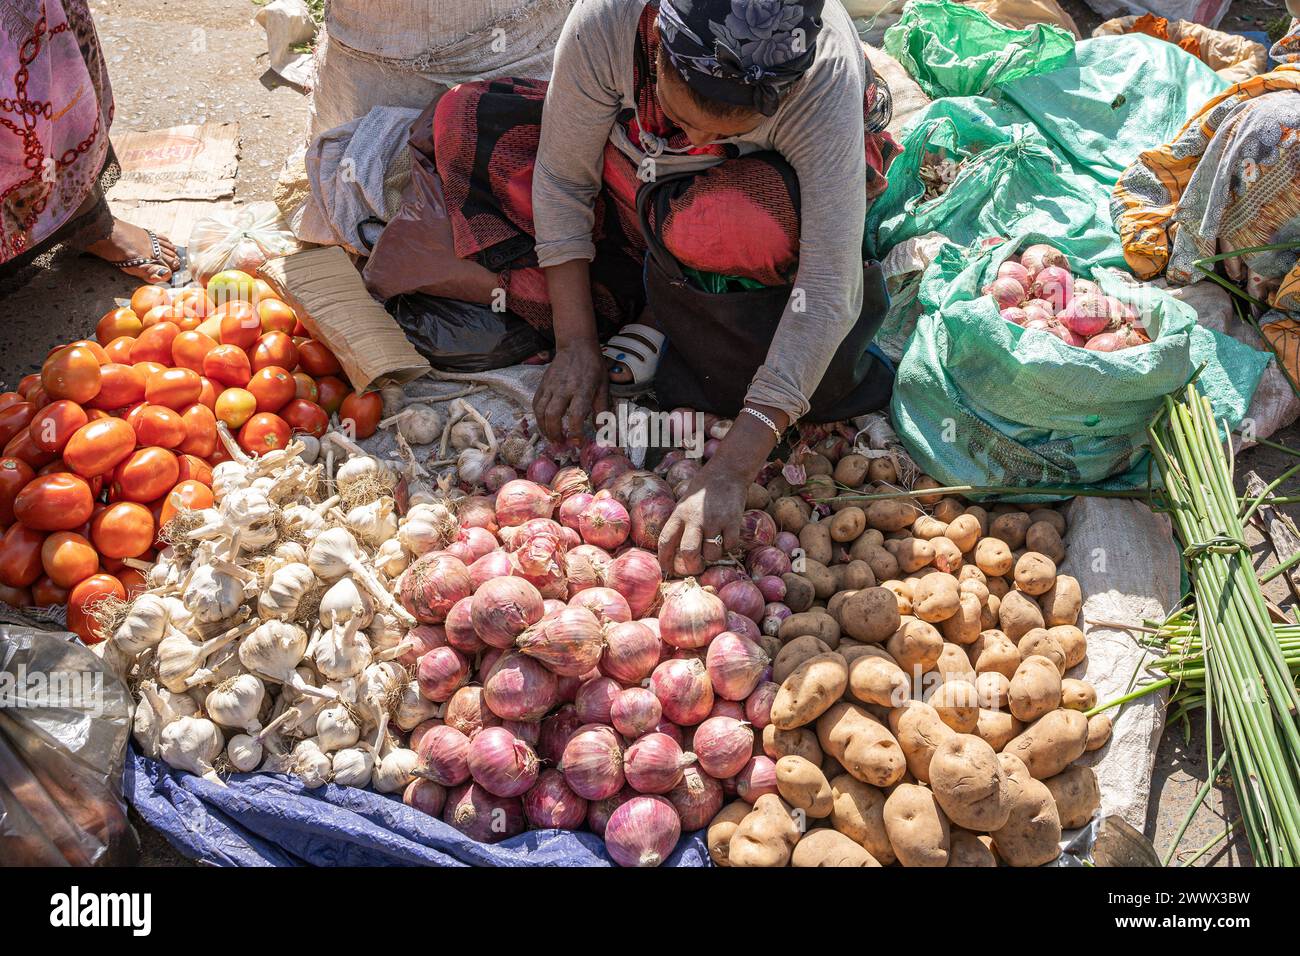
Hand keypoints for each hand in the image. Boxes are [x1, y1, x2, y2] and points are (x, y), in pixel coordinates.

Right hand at [533, 340, 607, 441]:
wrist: (576, 346)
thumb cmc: (593, 367)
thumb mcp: (604, 386)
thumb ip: (602, 408)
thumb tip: (601, 430)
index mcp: (582, 389)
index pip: (575, 414)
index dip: (575, 432)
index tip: (577, 442)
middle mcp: (564, 388)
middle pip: (552, 415)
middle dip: (554, 433)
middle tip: (560, 444)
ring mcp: (550, 386)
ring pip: (540, 411)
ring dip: (544, 428)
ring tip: (551, 438)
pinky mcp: (543, 384)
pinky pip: (535, 403)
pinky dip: (538, 417)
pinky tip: (545, 424)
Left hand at [657, 462, 748, 576]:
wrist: (727, 472)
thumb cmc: (702, 490)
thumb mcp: (684, 503)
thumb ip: (680, 524)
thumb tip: (674, 551)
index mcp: (679, 514)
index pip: (665, 541)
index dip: (665, 560)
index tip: (668, 569)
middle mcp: (695, 519)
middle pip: (688, 553)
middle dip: (691, 567)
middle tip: (695, 568)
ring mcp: (715, 521)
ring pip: (711, 554)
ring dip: (712, 557)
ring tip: (713, 549)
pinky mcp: (733, 521)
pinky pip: (729, 546)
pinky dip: (728, 548)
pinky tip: (726, 539)